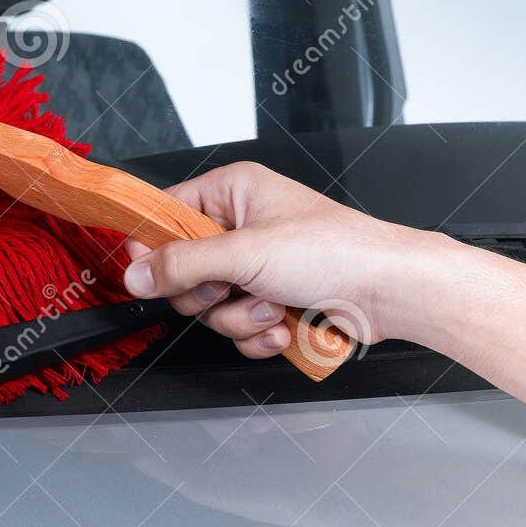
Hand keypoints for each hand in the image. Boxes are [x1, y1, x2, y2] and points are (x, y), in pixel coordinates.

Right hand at [122, 161, 447, 357]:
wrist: (390, 291)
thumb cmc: (336, 250)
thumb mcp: (246, 253)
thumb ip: (182, 264)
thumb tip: (135, 274)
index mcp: (233, 192)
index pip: (166, 214)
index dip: (153, 247)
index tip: (148, 273)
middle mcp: (242, 225)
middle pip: (183, 270)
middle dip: (209, 294)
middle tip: (233, 289)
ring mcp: (257, 266)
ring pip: (210, 306)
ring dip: (239, 318)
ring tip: (273, 308)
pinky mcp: (272, 299)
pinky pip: (237, 326)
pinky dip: (258, 334)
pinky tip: (284, 327)